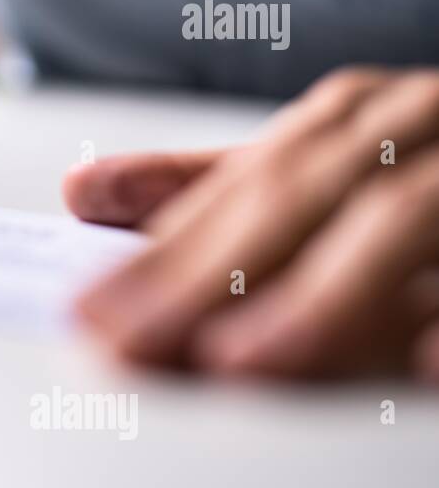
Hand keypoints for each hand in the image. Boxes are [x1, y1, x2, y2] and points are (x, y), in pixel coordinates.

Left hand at [64, 67, 438, 380]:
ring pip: (399, 219)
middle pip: (302, 199)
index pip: (243, 185)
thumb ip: (210, 184)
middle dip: (208, 277)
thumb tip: (83, 193)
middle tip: (130, 346)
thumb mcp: (323, 167)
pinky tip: (427, 368)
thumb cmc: (429, 169)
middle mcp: (421, 125)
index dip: (162, 252)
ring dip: (321, 297)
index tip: (84, 314)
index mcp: (361, 118)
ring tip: (239, 361)